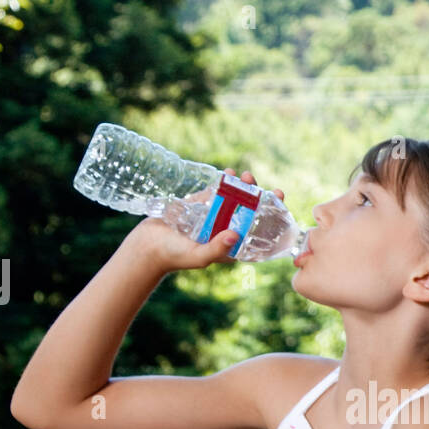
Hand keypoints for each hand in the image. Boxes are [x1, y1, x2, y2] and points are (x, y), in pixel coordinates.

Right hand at [127, 170, 284, 272]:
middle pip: (250, 214)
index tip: (281, 211)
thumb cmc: (175, 256)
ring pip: (235, 199)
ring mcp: (214, 216)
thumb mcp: (199, 256)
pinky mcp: (200, 204)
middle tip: (270, 190)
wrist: (148, 246)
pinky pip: (216, 191)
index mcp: (231, 246)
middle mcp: (225, 230)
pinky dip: (224, 181)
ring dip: (244, 188)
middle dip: (262, 201)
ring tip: (247, 176)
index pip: (258, 234)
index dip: (273, 222)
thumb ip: (217, 248)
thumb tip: (235, 234)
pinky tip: (229, 172)